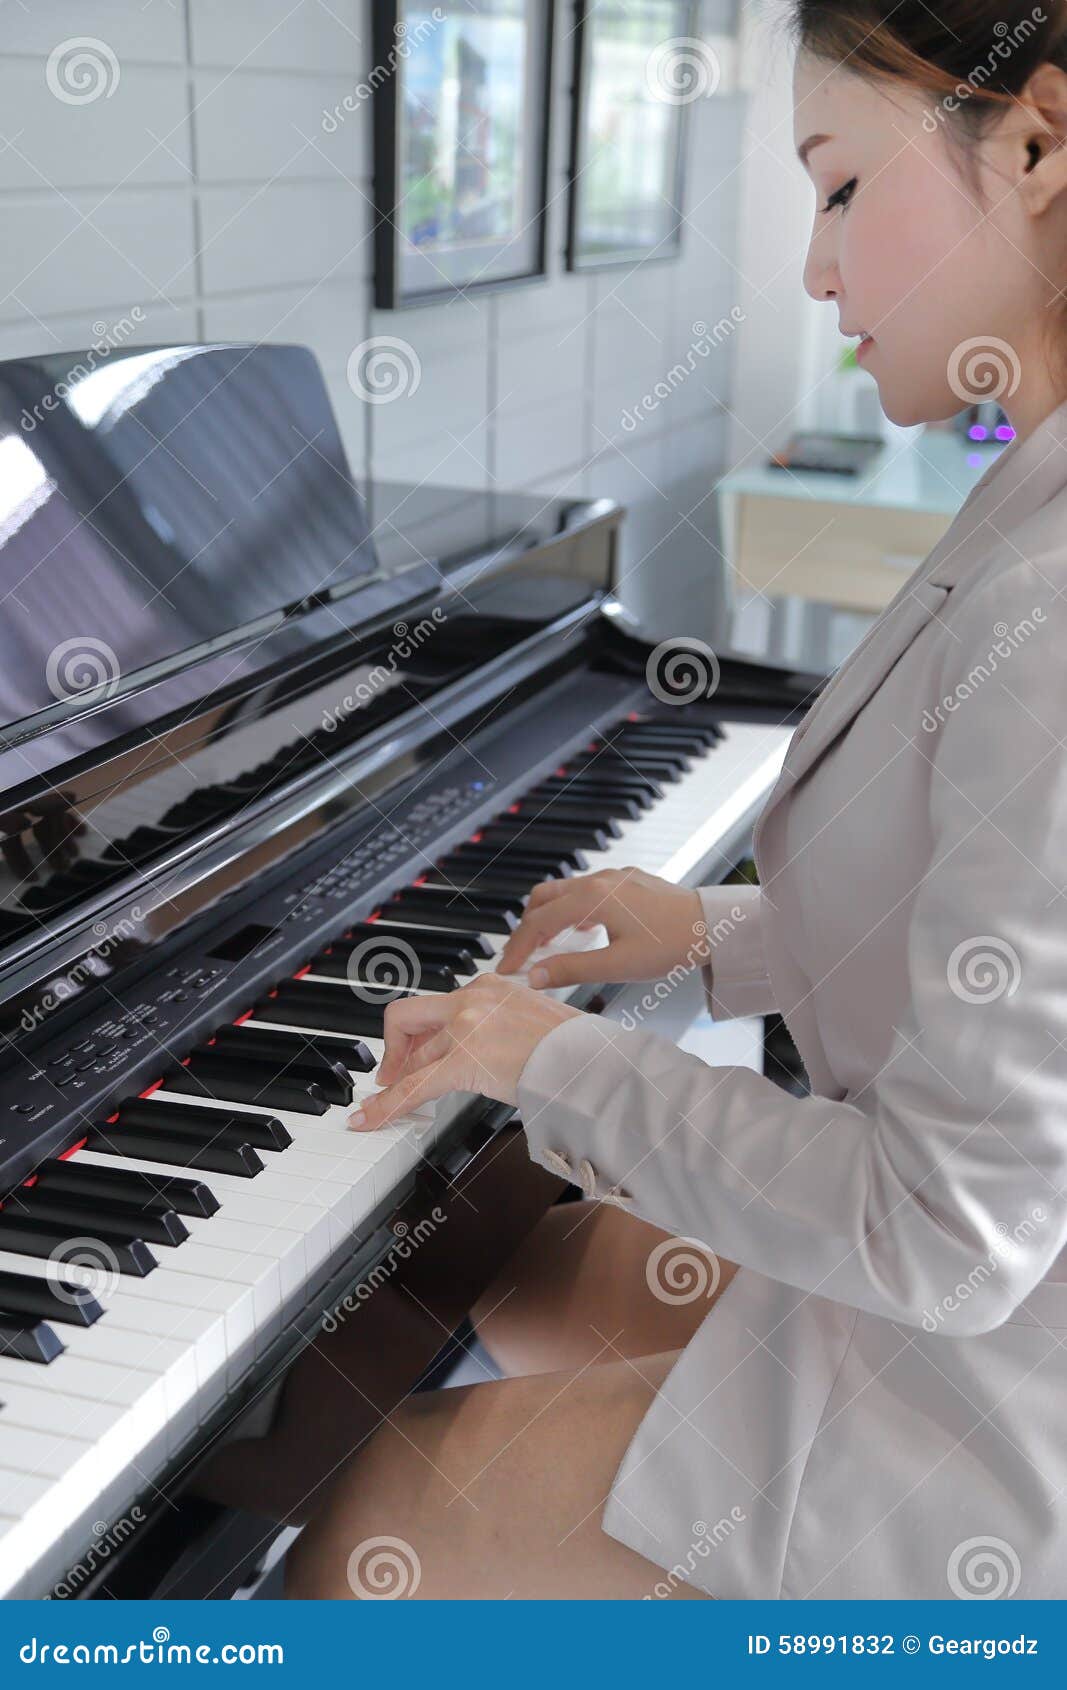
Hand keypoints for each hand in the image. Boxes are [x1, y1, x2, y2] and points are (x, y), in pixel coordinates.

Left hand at [347, 973, 583, 1131]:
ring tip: (384, 1104)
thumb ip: (504, 1026)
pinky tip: (368, 1119)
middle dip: (396, 1050)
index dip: (418, 1032)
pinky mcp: (462, 1060)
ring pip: (413, 1058)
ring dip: (398, 1082)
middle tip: (392, 1074)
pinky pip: (412, 1087)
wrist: (591, 1062)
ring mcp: (465, 1027)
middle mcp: (473, 997)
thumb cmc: (576, 1050)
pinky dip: (385, 1106)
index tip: (415, 1050)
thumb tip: (490, 1049)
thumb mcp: (535, 1021)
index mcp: (491, 985)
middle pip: (410, 1018)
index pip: (439, 1004)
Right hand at [495, 866, 708, 988]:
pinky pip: (587, 890)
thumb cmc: (672, 945)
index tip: (507, 968)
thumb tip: (534, 976)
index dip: (518, 947)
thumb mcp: (617, 965)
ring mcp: (614, 876)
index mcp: (592, 898)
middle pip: (544, 898)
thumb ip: (571, 969)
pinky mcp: (628, 879)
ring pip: (565, 892)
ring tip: (548, 947)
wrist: (713, 925)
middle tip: (523, 957)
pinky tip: (582, 931)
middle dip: (528, 927)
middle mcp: (599, 879)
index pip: (538, 922)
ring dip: (549, 917)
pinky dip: (572, 910)